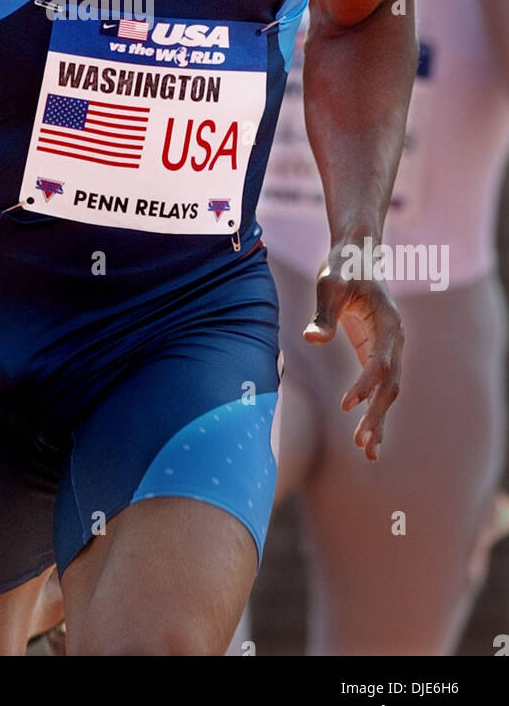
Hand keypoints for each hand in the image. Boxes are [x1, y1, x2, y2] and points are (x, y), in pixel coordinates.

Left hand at [303, 242, 403, 460]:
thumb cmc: (342, 266)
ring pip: (389, 390)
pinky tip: (367, 437)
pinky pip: (379, 386)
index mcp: (387, 321)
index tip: (347, 405)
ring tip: (368, 452)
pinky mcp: (376, 352)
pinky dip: (375, 411)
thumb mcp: (329, 284)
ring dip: (379, 419)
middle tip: (361, 443)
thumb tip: (312, 340)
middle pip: (390, 383)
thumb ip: (323, 313)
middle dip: (377, 414)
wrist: (356, 253)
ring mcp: (388, 347)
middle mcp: (393, 338)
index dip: (365, 384)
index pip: (380, 360)